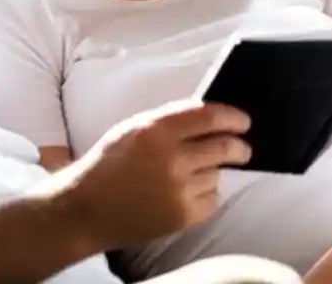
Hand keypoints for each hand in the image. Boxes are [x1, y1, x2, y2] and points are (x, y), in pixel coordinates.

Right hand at [45, 99, 251, 250]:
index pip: (211, 117)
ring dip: (211, 172)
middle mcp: (172, 158)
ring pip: (217, 174)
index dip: (234, 118)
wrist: (87, 209)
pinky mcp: (183, 215)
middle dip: (239, 146)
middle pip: (225, 146)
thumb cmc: (111, 164)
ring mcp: (179, 189)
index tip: (244, 122)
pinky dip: (206, 195)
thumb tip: (213, 116)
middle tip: (241, 148)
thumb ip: (172, 120)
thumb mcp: (135, 128)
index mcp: (157, 130)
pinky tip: (185, 193)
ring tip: (188, 175)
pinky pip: (213, 198)